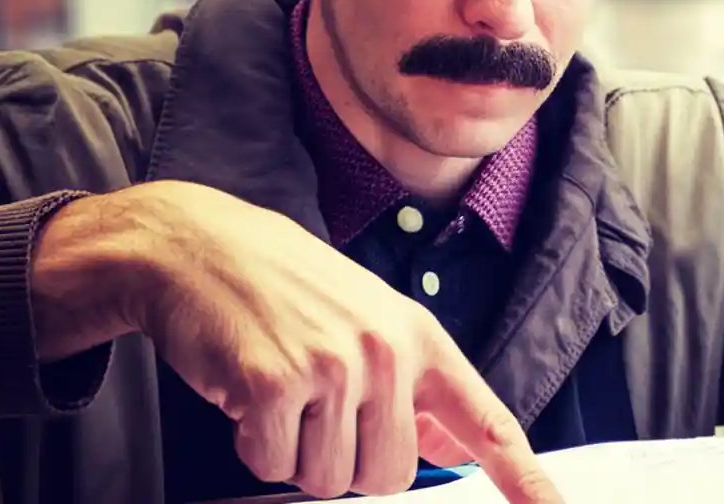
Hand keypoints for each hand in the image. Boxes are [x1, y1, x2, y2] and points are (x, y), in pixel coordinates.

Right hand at [32, 181, 561, 502]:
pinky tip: (248, 389)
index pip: (485, 420)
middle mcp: (387, 352)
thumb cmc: (283, 285)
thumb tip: (452, 443)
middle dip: (347, 457)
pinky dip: (253, 443)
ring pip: (331, 479)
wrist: (198, 245)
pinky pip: (273, 465)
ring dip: (296, 450)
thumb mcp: (367, 318)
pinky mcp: (276, 385)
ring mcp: (334, 367)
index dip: (525, 477)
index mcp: (420, 337)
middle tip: (313, 402)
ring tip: (281, 386)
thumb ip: (413, 383)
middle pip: (392, 475)